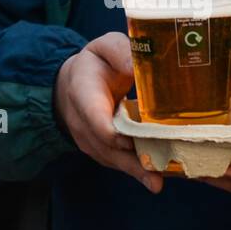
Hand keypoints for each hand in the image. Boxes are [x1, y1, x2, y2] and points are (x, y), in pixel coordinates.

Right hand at [54, 32, 162, 192]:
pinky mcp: (103, 150)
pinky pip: (119, 163)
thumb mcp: (104, 47)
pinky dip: (137, 171)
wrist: (73, 83)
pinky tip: (156, 179)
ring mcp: (91, 140)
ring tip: (156, 182)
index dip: (110, 131)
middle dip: (129, 160)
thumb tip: (136, 63)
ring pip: (112, 160)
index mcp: (83, 93)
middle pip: (105, 146)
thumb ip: (118, 51)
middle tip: (155, 173)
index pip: (93, 116)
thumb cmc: (96, 64)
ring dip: (135, 172)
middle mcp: (83, 122)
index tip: (129, 140)